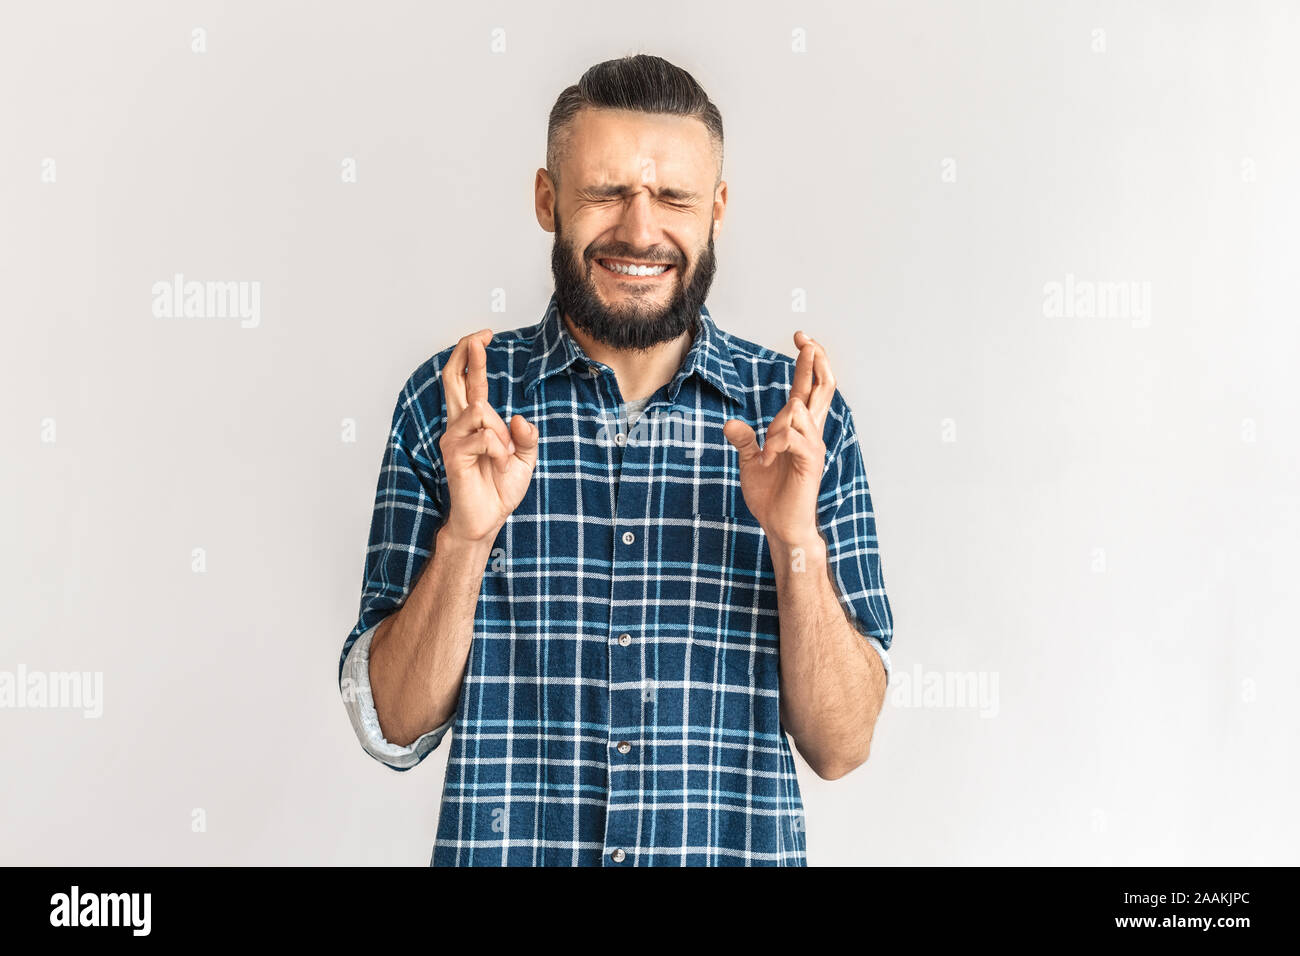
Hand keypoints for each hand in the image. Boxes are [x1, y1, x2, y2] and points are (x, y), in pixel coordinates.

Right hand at [437, 330, 538, 542]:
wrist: (487, 519)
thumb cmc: (499, 489)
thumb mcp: (524, 459)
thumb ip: (526, 437)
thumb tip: (519, 417)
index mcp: (475, 422)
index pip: (468, 380)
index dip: (472, 354)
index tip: (485, 335)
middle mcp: (459, 425)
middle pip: (453, 378)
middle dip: (466, 353)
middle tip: (480, 337)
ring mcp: (454, 438)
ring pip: (479, 409)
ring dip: (501, 431)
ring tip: (504, 456)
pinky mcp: (454, 455)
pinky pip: (484, 437)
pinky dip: (500, 451)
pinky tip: (499, 466)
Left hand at [723, 331, 834, 547]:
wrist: (782, 526)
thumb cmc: (772, 495)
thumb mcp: (751, 462)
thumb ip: (744, 440)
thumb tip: (730, 422)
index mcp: (799, 430)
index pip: (808, 388)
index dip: (808, 362)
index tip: (802, 338)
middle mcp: (810, 433)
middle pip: (822, 387)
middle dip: (815, 360)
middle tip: (806, 339)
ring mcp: (813, 446)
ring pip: (802, 409)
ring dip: (779, 421)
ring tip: (767, 449)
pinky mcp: (810, 462)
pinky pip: (797, 437)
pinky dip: (780, 439)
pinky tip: (770, 454)